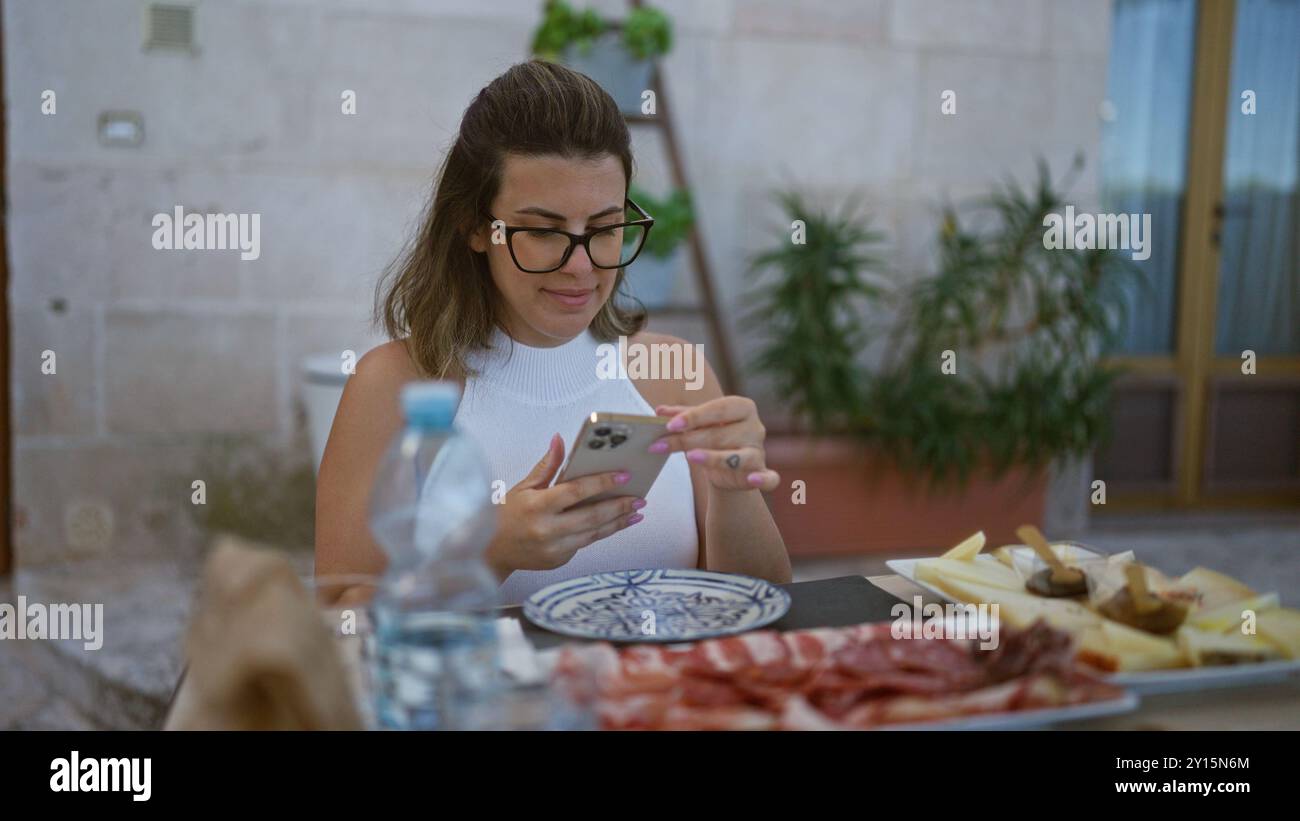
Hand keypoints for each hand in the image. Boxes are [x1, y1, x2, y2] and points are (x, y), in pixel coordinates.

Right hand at [485, 433, 644, 579]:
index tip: (623, 475)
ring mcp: (554, 548)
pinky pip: (585, 543)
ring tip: (636, 512)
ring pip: (594, 533)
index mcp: (538, 506)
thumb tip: (559, 439)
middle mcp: (547, 529)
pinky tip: (617, 524)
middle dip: (619, 506)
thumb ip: (546, 465)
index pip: (576, 491)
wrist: (491, 550)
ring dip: (618, 522)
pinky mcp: (559, 560)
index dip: (602, 482)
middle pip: (592, 516)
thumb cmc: (507, 514)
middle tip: (640, 498)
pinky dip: (602, 533)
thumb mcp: (523, 486)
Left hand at [648, 398, 779, 491]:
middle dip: (688, 440)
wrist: (729, 468)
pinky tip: (752, 480)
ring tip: (690, 457)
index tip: (670, 425)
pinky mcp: (762, 473)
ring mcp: (759, 451)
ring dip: (714, 458)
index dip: (694, 416)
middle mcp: (755, 427)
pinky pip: (769, 477)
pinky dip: (763, 479)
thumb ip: (681, 416)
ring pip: (738, 457)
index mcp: (742, 407)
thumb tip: (659, 411)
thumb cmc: (714, 438)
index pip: (718, 408)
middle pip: (720, 434)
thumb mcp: (699, 425)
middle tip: (659, 445)